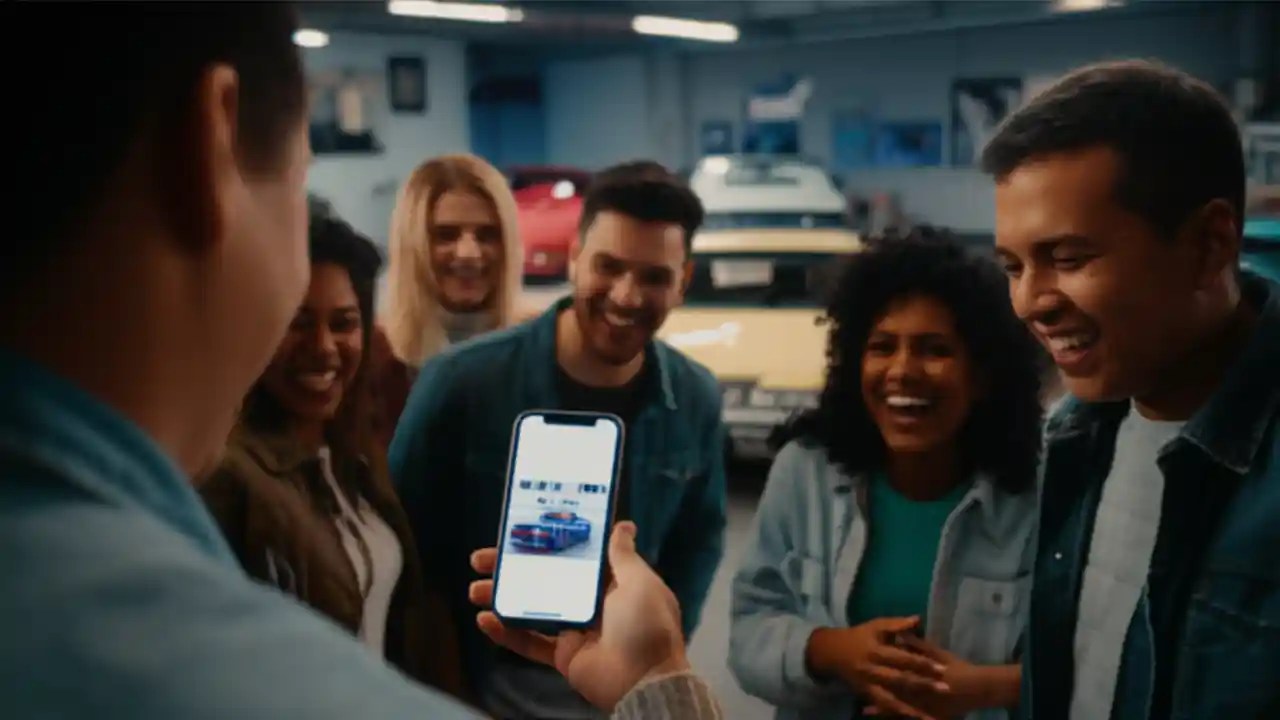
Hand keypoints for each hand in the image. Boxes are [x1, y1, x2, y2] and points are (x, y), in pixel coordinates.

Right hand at [468, 521, 687, 710]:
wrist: (645, 681)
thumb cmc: (647, 626)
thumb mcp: (639, 582)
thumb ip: (623, 556)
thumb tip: (623, 526)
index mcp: (610, 582)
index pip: (571, 557)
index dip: (546, 544)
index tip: (521, 532)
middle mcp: (592, 603)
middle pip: (545, 580)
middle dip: (512, 569)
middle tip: (481, 560)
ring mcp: (576, 630)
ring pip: (532, 609)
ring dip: (502, 598)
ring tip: (474, 589)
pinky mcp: (564, 656)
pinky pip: (531, 642)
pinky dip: (507, 633)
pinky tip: (485, 620)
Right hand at [806, 618, 947, 719]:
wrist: (830, 652)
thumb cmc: (857, 636)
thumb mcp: (875, 626)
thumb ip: (896, 624)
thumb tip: (918, 619)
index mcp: (876, 651)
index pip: (903, 658)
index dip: (923, 663)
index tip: (943, 668)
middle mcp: (872, 670)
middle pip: (901, 680)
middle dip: (924, 685)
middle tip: (946, 689)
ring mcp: (868, 685)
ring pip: (892, 700)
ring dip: (913, 709)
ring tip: (931, 716)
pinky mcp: (866, 695)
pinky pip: (884, 707)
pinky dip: (898, 714)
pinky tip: (914, 719)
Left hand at [864, 637, 1018, 718]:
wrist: (978, 687)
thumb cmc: (957, 667)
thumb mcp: (938, 654)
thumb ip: (919, 645)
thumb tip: (901, 633)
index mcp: (922, 669)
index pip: (898, 668)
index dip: (880, 665)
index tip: (862, 662)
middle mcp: (922, 688)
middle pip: (895, 687)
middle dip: (876, 686)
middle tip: (857, 684)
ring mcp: (926, 704)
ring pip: (900, 706)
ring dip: (882, 707)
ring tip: (864, 709)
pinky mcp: (930, 714)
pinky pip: (910, 718)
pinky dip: (896, 718)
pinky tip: (884, 719)